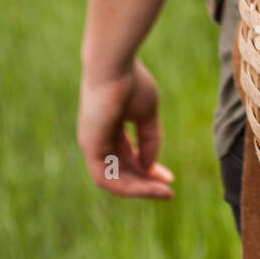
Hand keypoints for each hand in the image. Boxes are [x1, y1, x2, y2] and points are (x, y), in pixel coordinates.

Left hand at [78, 57, 174, 198]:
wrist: (114, 66)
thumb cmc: (131, 82)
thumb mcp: (147, 114)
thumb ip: (150, 139)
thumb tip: (150, 166)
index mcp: (110, 128)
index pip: (129, 157)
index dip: (149, 169)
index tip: (169, 177)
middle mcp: (98, 139)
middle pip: (122, 171)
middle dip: (146, 183)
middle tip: (169, 191)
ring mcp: (92, 144)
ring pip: (115, 180)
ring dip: (140, 189)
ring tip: (164, 193)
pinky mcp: (90, 148)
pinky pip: (106, 178)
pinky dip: (128, 187)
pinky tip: (149, 185)